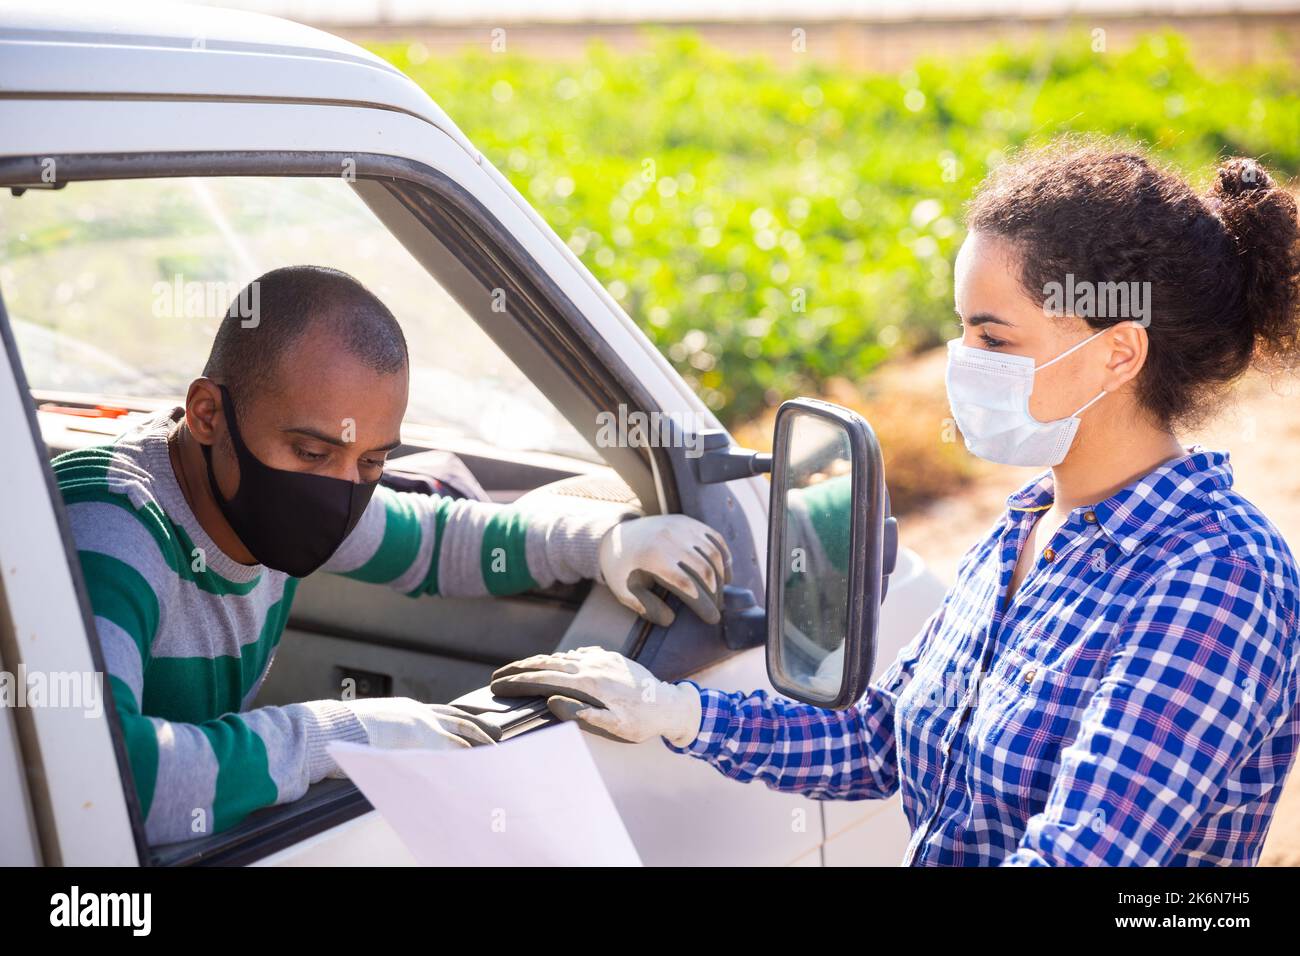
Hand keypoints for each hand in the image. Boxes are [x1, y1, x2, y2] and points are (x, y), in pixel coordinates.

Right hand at [328, 697, 498, 776]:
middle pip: (459, 718)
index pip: (443, 712)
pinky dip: (468, 756)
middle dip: (481, 727)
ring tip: (496, 753)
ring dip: (480, 743)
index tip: (475, 724)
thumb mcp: (372, 729)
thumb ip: (387, 735)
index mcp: (407, 709)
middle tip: (498, 735)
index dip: (461, 720)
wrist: (334, 728)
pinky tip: (478, 764)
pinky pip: (453, 748)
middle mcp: (419, 712)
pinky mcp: (422, 738)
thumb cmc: (344, 734)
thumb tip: (389, 747)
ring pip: (462, 731)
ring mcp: (423, 724)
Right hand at [489, 646, 701, 745]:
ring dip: (536, 663)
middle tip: (497, 676)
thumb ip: (583, 714)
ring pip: (560, 657)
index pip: (544, 679)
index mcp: (589, 683)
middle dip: (518, 669)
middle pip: (546, 662)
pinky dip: (559, 660)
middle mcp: (591, 665)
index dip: (517, 681)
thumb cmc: (642, 721)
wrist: (669, 703)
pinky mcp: (608, 656)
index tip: (497, 684)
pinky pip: (577, 655)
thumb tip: (552, 701)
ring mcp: (600, 658)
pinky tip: (553, 665)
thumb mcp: (615, 727)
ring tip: (518, 671)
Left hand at [598, 514, 731, 626]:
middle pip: (704, 570)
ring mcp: (680, 527)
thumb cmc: (621, 568)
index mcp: (652, 557)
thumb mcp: (624, 591)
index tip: (711, 618)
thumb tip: (670, 619)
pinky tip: (724, 574)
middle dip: (715, 595)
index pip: (687, 584)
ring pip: (713, 554)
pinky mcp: (688, 522)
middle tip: (717, 610)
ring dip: (721, 578)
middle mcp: (669, 539)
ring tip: (720, 596)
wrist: (615, 534)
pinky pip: (714, 539)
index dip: (703, 604)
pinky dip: (724, 557)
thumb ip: (646, 607)